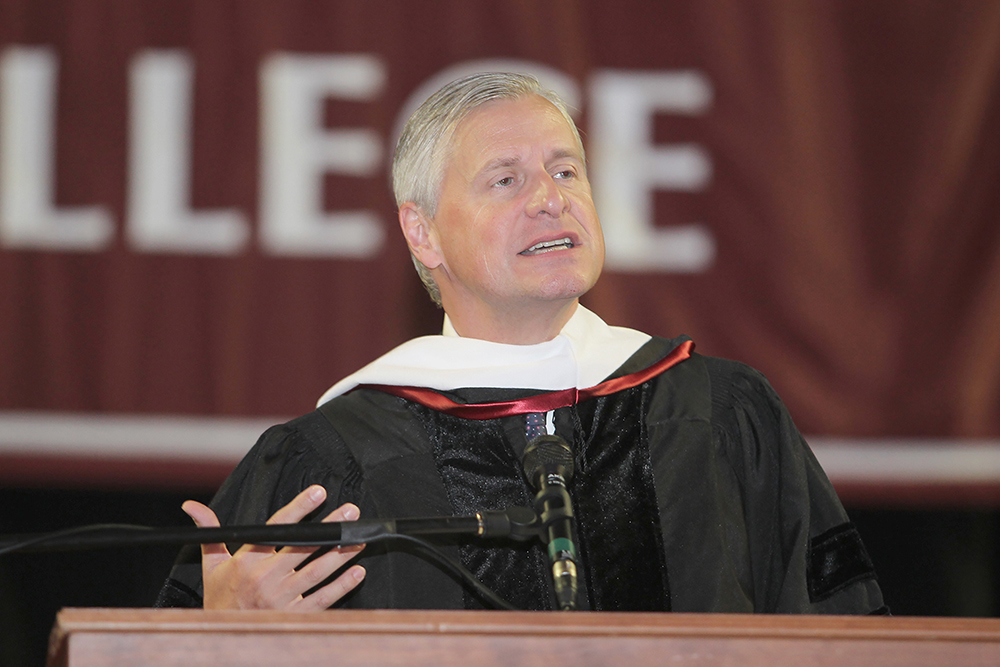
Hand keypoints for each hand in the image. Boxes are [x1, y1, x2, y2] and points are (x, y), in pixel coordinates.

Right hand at [182, 485, 365, 609]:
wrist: (223, 637)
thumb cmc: (220, 598)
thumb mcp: (212, 565)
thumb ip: (210, 532)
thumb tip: (190, 506)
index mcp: (248, 560)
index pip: (277, 528)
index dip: (298, 508)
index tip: (318, 492)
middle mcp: (266, 577)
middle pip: (304, 546)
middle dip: (330, 528)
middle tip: (351, 512)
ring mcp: (281, 598)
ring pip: (317, 571)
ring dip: (342, 555)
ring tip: (360, 539)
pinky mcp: (294, 616)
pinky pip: (322, 599)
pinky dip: (342, 586)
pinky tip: (357, 572)